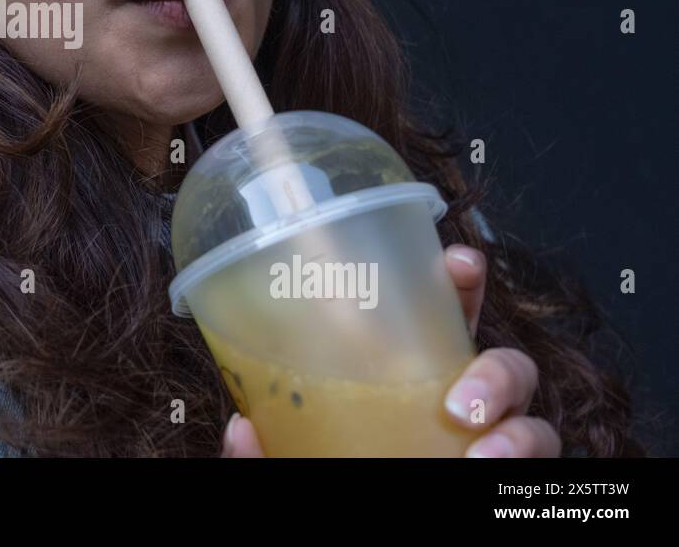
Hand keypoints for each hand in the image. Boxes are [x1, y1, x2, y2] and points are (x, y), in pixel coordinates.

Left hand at [220, 243, 561, 456]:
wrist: (359, 537)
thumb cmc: (333, 473)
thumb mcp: (293, 460)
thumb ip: (264, 451)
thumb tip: (241, 429)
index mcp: (413, 381)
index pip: (446, 319)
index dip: (462, 285)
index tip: (458, 262)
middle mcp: (464, 411)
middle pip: (510, 367)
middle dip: (501, 370)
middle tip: (464, 399)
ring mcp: (493, 451)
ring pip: (538, 427)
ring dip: (520, 436)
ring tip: (481, 456)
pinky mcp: (510, 489)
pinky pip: (540, 483)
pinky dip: (528, 477)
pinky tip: (495, 479)